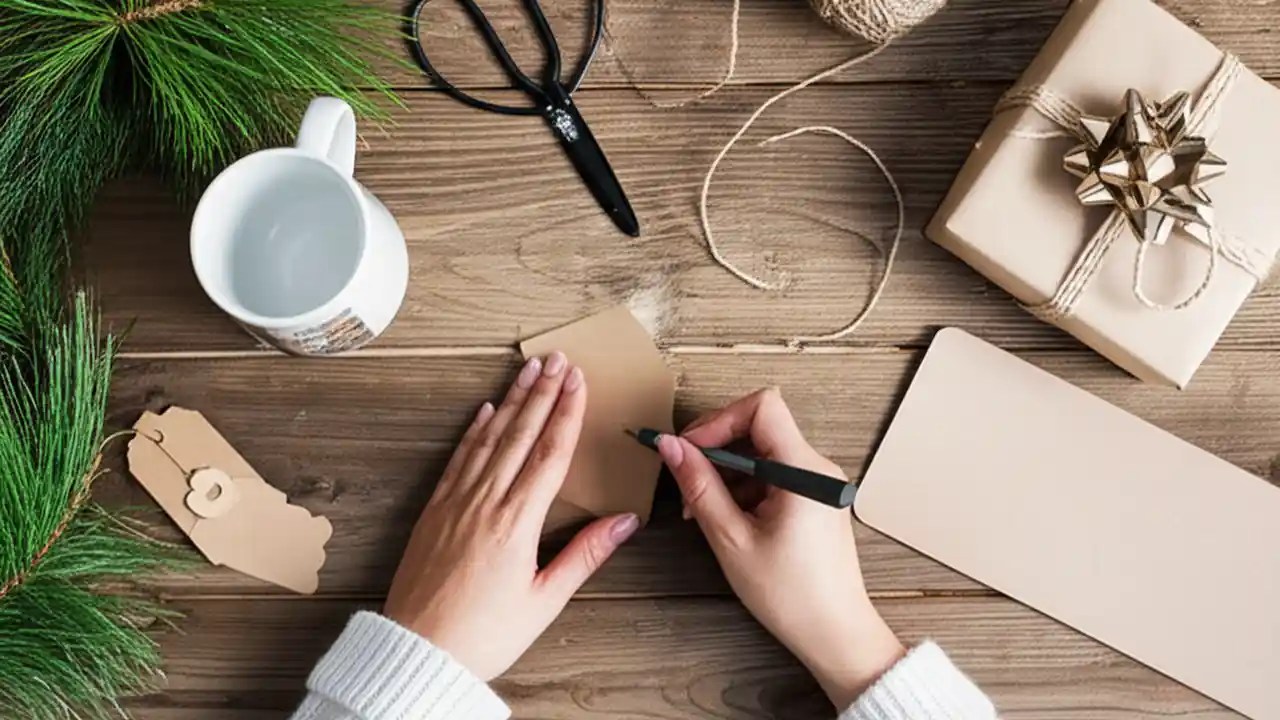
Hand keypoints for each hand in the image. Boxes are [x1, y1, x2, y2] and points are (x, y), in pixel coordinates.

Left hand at [384, 352, 640, 680]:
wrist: (419, 651)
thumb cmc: (484, 634)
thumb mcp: (545, 600)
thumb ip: (585, 555)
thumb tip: (624, 522)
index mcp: (517, 522)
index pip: (550, 453)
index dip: (567, 413)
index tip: (578, 381)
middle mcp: (485, 502)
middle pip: (520, 434)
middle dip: (542, 392)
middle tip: (558, 359)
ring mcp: (455, 502)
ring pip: (488, 438)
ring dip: (510, 400)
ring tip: (527, 370)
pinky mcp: (434, 511)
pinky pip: (457, 459)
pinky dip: (472, 431)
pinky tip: (483, 412)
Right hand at [658, 388, 904, 709]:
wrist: (835, 634)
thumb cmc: (791, 596)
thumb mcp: (732, 539)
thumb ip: (700, 485)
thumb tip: (670, 446)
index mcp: (804, 471)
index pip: (762, 406)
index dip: (720, 420)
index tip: (689, 448)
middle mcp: (817, 468)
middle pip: (759, 426)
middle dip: (716, 448)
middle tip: (686, 481)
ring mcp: (818, 483)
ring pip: (762, 451)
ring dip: (726, 471)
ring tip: (701, 511)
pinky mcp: (814, 498)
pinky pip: (773, 474)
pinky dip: (744, 487)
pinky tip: (725, 518)